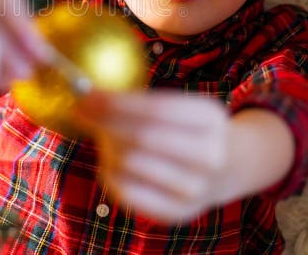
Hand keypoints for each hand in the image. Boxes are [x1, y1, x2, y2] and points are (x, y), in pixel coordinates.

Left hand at [74, 90, 230, 223]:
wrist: (226, 167)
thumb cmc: (186, 129)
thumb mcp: (178, 106)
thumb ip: (139, 102)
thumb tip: (88, 98)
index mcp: (210, 119)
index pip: (158, 108)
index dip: (118, 102)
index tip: (87, 95)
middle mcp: (209, 155)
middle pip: (143, 137)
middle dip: (105, 122)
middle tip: (81, 111)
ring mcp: (195, 188)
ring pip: (131, 163)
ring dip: (107, 146)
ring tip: (103, 137)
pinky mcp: (177, 213)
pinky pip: (127, 192)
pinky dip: (109, 173)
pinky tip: (109, 162)